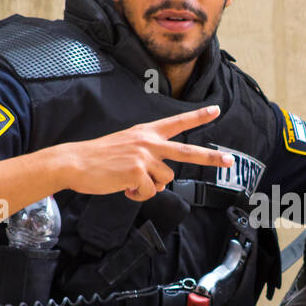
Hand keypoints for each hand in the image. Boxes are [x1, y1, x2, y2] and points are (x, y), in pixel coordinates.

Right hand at [56, 104, 233, 200]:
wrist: (75, 162)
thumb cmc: (99, 158)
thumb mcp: (127, 147)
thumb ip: (149, 159)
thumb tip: (163, 182)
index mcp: (146, 133)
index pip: (177, 122)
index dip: (198, 116)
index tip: (217, 110)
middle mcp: (149, 142)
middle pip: (187, 152)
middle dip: (210, 158)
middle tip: (229, 161)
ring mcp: (144, 157)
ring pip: (165, 181)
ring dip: (150, 187)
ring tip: (129, 182)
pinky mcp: (138, 172)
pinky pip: (150, 193)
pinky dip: (138, 196)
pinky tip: (124, 188)